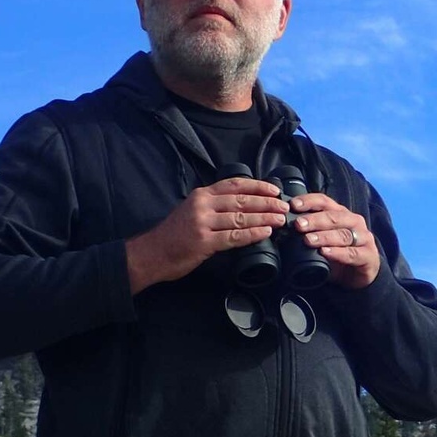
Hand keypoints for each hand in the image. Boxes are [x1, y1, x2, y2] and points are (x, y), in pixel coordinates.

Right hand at [126, 176, 288, 293]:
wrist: (152, 253)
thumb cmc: (174, 235)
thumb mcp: (191, 211)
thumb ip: (213, 206)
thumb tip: (242, 207)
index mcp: (201, 194)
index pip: (234, 184)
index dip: (257, 185)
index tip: (275, 189)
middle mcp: (203, 204)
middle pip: (241, 200)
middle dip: (266, 202)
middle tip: (284, 206)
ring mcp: (203, 222)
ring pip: (240, 217)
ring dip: (264, 218)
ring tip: (280, 220)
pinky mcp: (203, 241)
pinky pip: (233, 237)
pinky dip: (252, 234)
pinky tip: (265, 233)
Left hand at [287, 192, 380, 289]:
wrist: (360, 276)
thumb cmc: (338, 254)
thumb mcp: (322, 242)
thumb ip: (307, 235)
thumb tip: (282, 233)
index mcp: (340, 214)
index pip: (324, 202)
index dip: (309, 201)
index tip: (293, 205)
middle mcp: (353, 222)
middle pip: (333, 217)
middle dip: (314, 220)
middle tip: (298, 225)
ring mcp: (363, 238)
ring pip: (342, 234)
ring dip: (324, 236)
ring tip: (308, 240)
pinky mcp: (368, 256)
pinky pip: (352, 253)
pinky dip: (337, 253)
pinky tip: (325, 253)